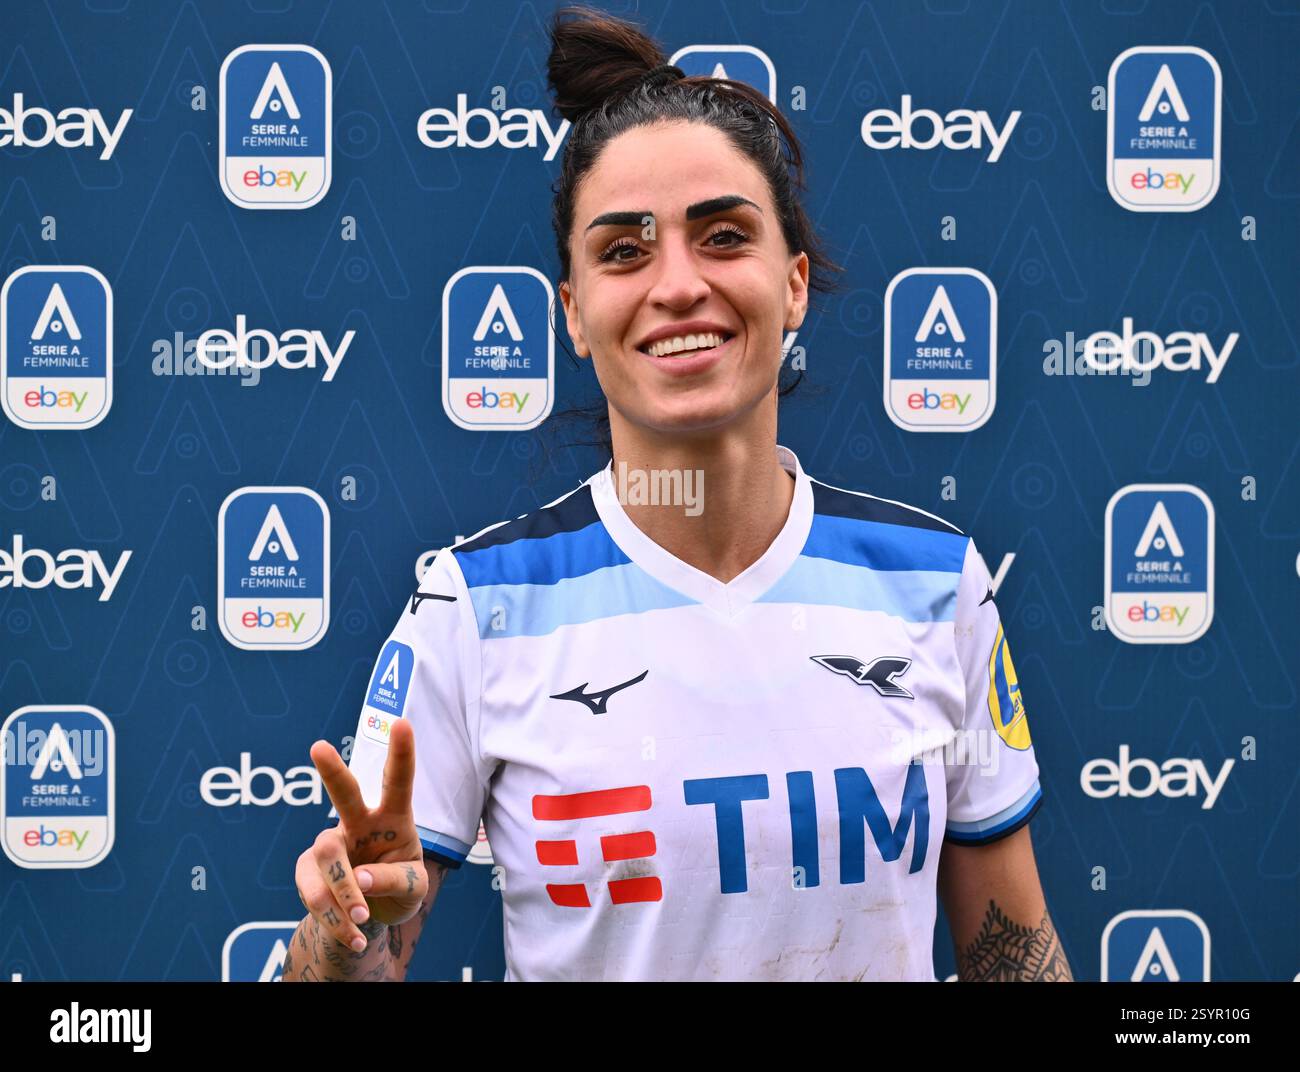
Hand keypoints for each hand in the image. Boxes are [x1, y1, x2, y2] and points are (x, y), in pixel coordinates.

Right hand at [295, 719, 428, 950]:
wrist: (371, 918)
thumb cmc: (400, 888)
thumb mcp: (414, 887)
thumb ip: (394, 880)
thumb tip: (361, 879)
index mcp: (394, 818)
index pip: (398, 781)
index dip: (401, 752)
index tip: (402, 722)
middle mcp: (359, 823)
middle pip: (344, 794)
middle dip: (331, 770)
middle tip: (318, 748)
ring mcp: (330, 845)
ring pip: (329, 857)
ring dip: (347, 894)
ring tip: (363, 919)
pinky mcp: (308, 870)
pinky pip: (314, 893)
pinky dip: (335, 919)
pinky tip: (353, 934)